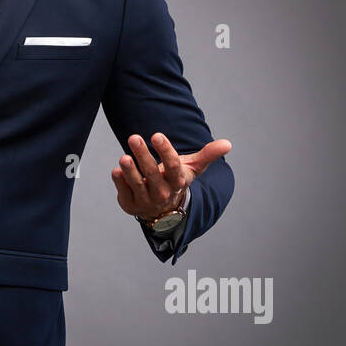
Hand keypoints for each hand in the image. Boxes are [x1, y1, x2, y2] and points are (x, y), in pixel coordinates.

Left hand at [111, 133, 231, 222]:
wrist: (163, 210)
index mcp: (177, 181)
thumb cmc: (174, 180)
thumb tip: (228, 144)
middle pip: (153, 173)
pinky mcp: (130, 204)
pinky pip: (124, 192)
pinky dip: (120, 182)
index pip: (173, 166)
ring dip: (130, 170)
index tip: (156, 135)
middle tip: (134, 137)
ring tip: (124, 157)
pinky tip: (116, 171)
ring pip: (138, 184)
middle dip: (143, 155)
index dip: (165, 150)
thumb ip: (207, 155)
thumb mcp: (191, 168)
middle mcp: (163, 192)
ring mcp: (146, 200)